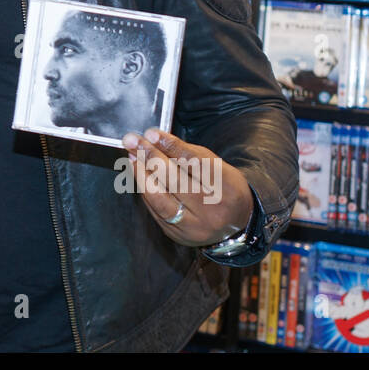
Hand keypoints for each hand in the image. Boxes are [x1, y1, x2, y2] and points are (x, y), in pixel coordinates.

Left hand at [121, 128, 253, 247]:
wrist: (236, 224)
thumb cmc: (223, 187)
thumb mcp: (216, 166)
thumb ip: (187, 153)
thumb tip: (154, 138)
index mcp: (227, 188)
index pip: (196, 164)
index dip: (172, 147)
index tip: (151, 133)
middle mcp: (212, 210)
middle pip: (176, 181)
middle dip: (150, 158)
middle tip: (132, 141)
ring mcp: (195, 226)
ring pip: (161, 199)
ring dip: (142, 175)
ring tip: (132, 157)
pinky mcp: (179, 235)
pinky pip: (156, 210)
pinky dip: (145, 191)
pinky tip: (139, 175)